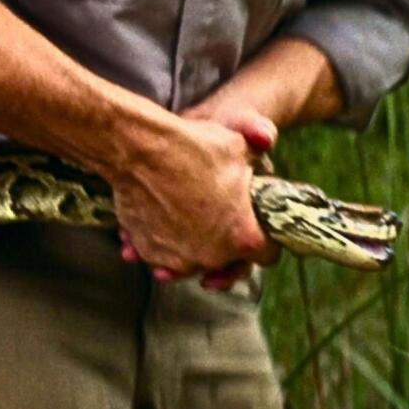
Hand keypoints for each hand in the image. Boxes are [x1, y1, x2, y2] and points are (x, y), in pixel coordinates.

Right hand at [108, 116, 274, 281]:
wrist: (138, 148)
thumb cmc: (193, 146)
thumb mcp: (239, 146)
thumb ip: (260, 155)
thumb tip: (266, 151)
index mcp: (242, 237)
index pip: (268, 253)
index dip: (269, 239)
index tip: (261, 228)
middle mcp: (212, 257)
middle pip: (229, 262)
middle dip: (229, 244)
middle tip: (223, 223)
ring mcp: (178, 259)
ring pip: (194, 260)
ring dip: (196, 245)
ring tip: (191, 220)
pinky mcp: (150, 252)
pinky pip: (163, 255)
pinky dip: (166, 242)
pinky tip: (165, 221)